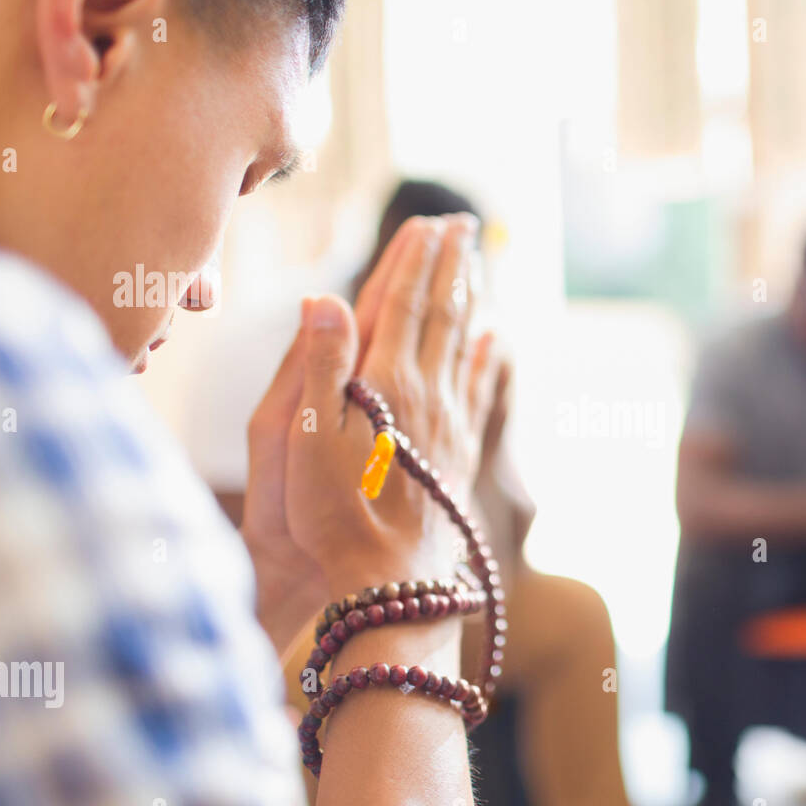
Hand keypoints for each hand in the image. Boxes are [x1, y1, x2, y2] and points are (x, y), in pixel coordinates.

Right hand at [286, 214, 500, 597]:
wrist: (389, 583)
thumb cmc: (333, 517)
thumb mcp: (307, 439)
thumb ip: (320, 364)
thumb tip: (327, 295)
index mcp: (387, 383)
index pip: (405, 303)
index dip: (415, 260)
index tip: (429, 222)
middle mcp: (428, 394)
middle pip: (444, 314)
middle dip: (451, 266)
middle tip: (462, 226)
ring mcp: (451, 424)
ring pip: (467, 344)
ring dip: (471, 299)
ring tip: (476, 265)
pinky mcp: (461, 454)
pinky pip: (481, 388)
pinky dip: (490, 356)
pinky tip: (498, 341)